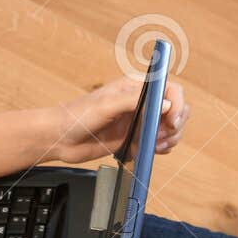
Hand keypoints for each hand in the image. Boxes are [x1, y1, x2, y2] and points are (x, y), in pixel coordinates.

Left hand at [49, 75, 188, 163]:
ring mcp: (139, 122)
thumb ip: (134, 101)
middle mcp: (140, 103)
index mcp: (135, 87)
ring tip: (155, 145)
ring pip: (170, 128)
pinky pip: (157, 143)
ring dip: (170, 138)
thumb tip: (165, 103)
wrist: (61, 139)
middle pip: (175, 109)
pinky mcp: (135, 139)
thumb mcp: (105, 105)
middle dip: (175, 124)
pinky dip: (159, 149)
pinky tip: (148, 150)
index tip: (172, 120)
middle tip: (162, 137)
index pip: (169, 88)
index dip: (177, 103)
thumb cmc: (77, 116)